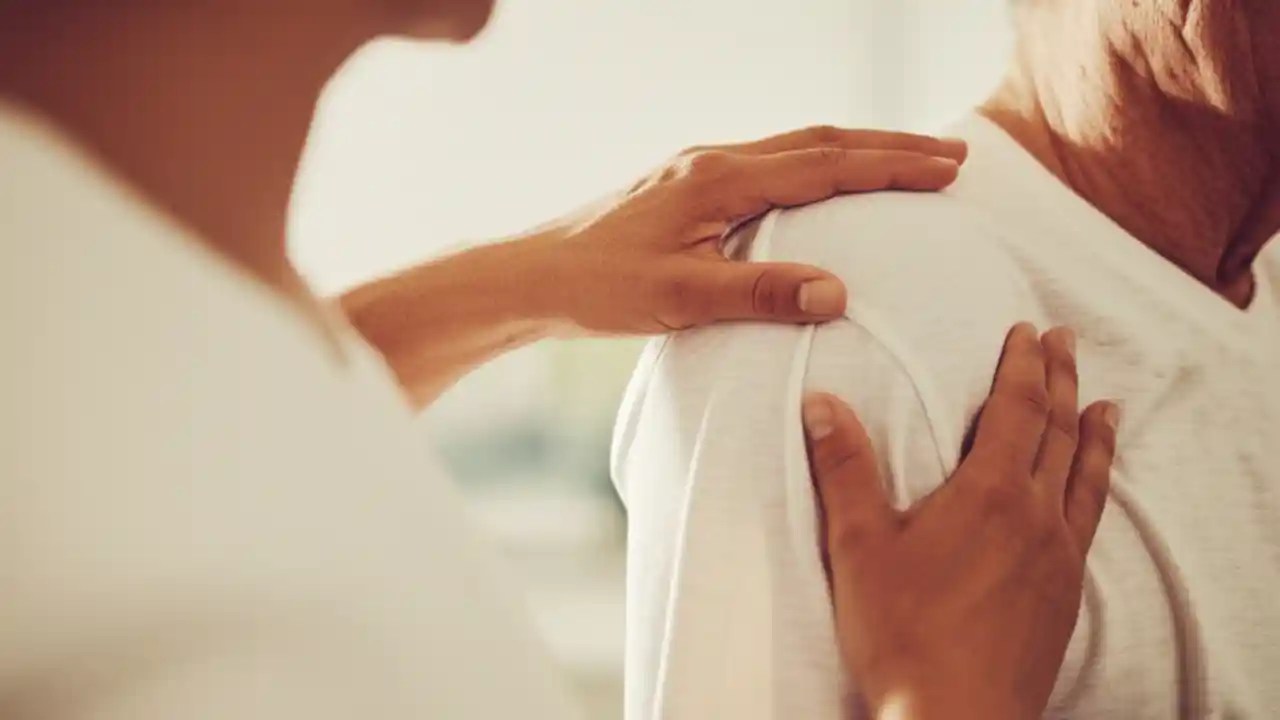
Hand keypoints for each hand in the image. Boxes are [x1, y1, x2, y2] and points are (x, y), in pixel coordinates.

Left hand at [529, 126, 966, 333]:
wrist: (533, 277)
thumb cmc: (599, 289)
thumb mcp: (681, 298)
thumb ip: (759, 293)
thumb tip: (838, 294)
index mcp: (718, 180)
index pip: (826, 164)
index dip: (891, 165)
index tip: (948, 167)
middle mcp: (712, 161)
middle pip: (818, 140)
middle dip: (888, 146)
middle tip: (949, 155)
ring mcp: (698, 169)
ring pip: (794, 147)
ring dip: (853, 151)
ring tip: (903, 161)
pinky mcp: (686, 187)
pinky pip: (768, 163)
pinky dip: (814, 166)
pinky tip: (822, 186)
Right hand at [801, 324, 1119, 719]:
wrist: (955, 718)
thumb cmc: (903, 634)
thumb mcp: (859, 546)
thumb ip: (845, 468)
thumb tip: (822, 402)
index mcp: (989, 494)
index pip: (1017, 410)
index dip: (1023, 366)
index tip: (1028, 332)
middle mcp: (1036, 517)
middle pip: (1059, 431)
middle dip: (1061, 380)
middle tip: (1064, 342)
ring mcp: (1058, 557)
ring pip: (1086, 476)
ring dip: (1093, 432)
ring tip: (1106, 404)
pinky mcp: (1064, 594)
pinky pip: (1091, 520)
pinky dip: (1097, 487)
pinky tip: (1092, 489)